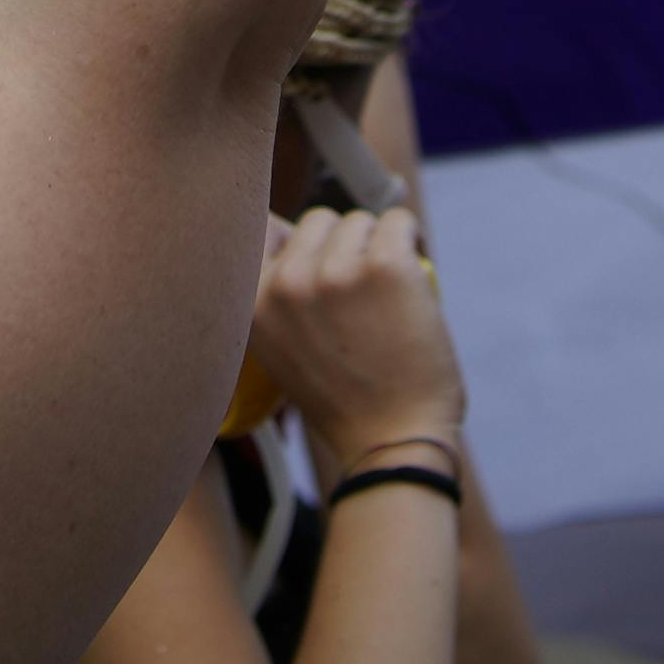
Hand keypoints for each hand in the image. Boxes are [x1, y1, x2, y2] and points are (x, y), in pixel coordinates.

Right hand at [248, 201, 462, 456]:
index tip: (315, 260)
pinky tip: (411, 277)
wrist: (392, 442)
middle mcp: (287, 282)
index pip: (260, 230)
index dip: (293, 242)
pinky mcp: (385, 267)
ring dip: (377, 247)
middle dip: (341, 246)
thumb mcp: (281, 351)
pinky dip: (409, 240)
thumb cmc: (344, 401)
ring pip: (360, 222)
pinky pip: (399, 223)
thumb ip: (278, 299)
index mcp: (252, 303)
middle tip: (361, 294)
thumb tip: (288, 238)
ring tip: (387, 296)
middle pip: (317, 221)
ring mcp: (336, 272)